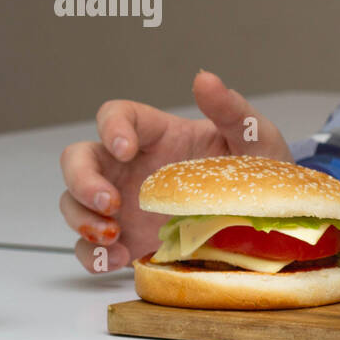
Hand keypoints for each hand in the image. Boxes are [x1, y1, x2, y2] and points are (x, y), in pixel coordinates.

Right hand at [58, 70, 292, 272]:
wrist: (266, 221)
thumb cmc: (256, 171)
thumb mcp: (254, 140)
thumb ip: (231, 111)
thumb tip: (205, 79)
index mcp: (157, 135)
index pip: (116, 116)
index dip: (111, 127)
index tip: (125, 148)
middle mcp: (130, 168)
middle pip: (78, 159)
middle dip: (81, 179)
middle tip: (111, 202)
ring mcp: (124, 205)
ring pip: (73, 203)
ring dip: (81, 218)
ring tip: (112, 235)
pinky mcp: (127, 239)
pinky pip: (90, 247)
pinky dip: (93, 255)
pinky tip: (117, 259)